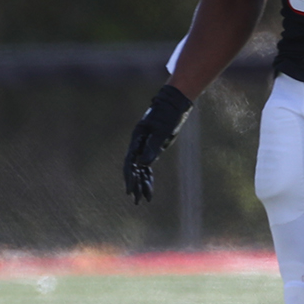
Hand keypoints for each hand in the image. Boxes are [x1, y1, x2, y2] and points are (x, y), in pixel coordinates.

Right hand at [124, 85, 192, 203]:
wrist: (174, 103)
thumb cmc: (168, 115)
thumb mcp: (162, 132)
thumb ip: (152, 147)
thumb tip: (143, 164)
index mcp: (137, 139)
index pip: (130, 162)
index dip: (129, 177)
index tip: (129, 191)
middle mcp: (138, 144)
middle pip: (133, 168)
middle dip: (135, 184)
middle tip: (136, 200)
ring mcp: (144, 146)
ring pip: (140, 169)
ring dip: (142, 183)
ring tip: (143, 199)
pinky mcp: (152, 147)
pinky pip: (147, 166)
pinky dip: (148, 177)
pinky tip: (148, 187)